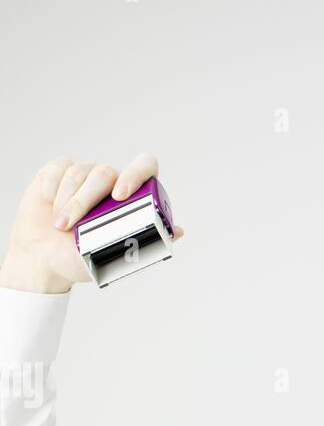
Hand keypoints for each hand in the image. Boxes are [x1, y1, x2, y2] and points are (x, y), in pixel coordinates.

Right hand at [0, 153, 183, 294]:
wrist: (43, 258)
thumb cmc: (81, 258)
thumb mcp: (112, 256)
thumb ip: (145, 241)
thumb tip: (179, 231)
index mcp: (130, 197)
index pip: (145, 167)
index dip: (136, 174)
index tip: (120, 196)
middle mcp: (110, 180)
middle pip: (105, 173)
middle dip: (88, 198)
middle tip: (74, 223)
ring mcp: (84, 173)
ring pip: (79, 173)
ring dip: (68, 203)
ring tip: (61, 226)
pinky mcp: (58, 170)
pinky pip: (58, 170)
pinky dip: (52, 192)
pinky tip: (51, 208)